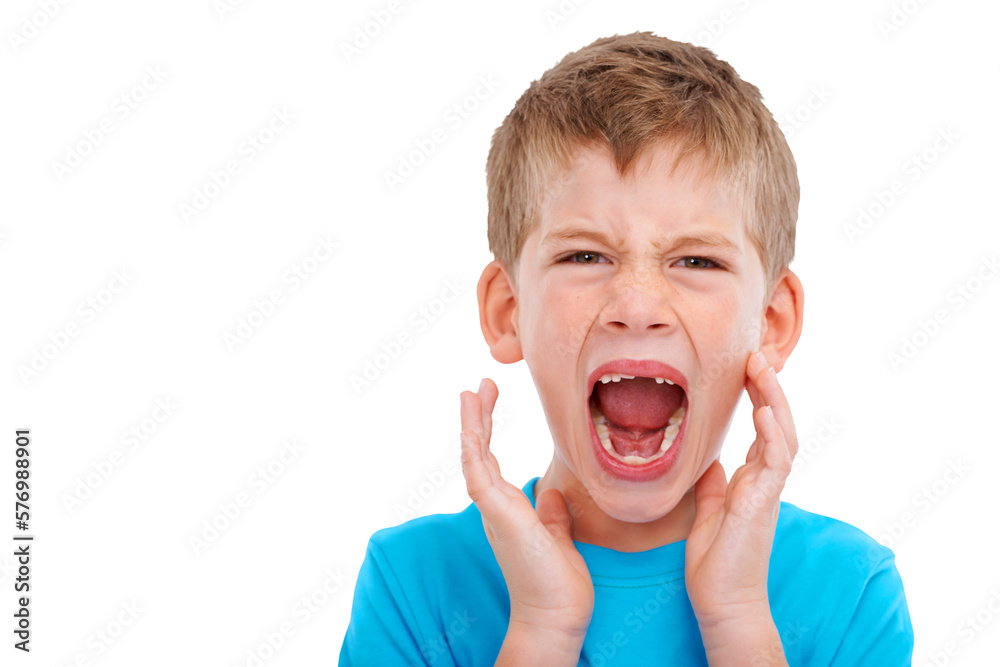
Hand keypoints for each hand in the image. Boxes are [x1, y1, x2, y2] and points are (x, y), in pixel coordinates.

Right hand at [459, 378, 593, 640]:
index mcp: (508, 507)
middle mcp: (496, 506)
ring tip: (471, 392)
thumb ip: (552, 514)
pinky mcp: (499, 517)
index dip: (486, 427)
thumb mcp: (558, 537)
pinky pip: (479, 479)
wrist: (555, 616)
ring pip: (475, 459)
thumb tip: (549, 494)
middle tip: (480, 384)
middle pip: (478, 452)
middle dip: (477, 416)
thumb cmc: (557, 583)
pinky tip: (470, 431)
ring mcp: (494, 511)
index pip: (491, 459)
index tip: (488, 396)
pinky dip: (473, 453)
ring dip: (472, 425)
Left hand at [684, 351, 797, 631]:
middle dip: (767, 387)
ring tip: (761, 367)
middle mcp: (764, 481)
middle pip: (776, 423)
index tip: (745, 368)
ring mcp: (767, 491)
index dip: (757, 397)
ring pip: (782, 435)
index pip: (761, 429)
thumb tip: (709, 459)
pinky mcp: (763, 504)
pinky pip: (776, 463)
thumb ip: (712, 484)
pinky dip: (772, 435)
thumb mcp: (708, 512)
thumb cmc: (715, 564)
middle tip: (755, 354)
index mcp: (751, 480)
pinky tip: (764, 412)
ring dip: (773, 399)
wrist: (723, 602)